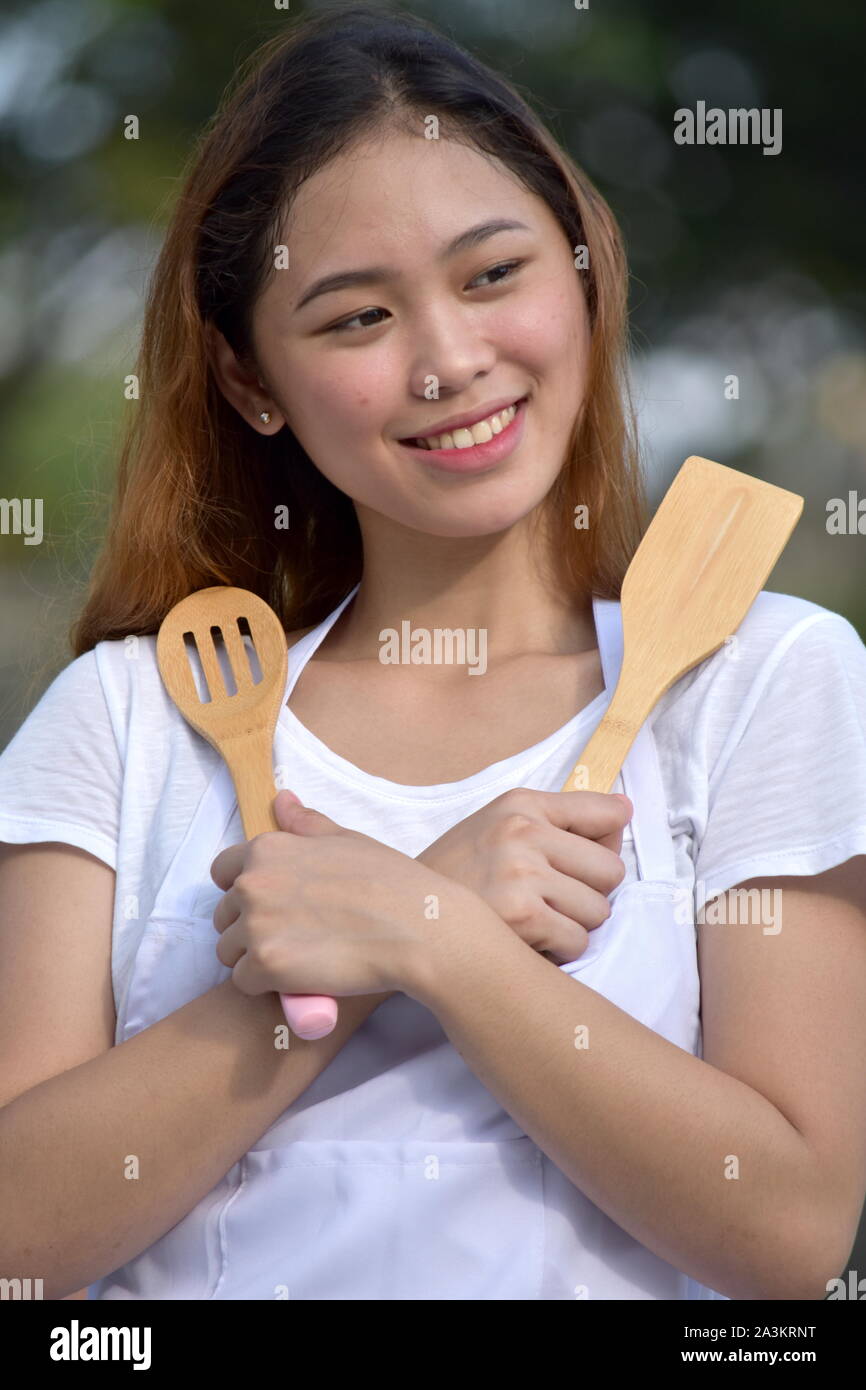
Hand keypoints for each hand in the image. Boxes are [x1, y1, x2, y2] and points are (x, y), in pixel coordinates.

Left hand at [209, 790, 471, 1000]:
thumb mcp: (345, 839)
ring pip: (229, 951)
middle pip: (224, 916)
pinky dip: (265, 987)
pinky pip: (243, 982)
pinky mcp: (265, 964)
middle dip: (250, 928)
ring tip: (297, 959)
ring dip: (255, 959)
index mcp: (267, 849)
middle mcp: (252, 883)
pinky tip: (298, 979)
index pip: (222, 872)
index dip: (245, 892)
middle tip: (295, 937)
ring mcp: (256, 924)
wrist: (416, 927)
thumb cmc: (388, 881)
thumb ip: (305, 824)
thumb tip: (281, 800)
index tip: (273, 907)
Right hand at [417, 787, 631, 964]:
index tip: (586, 859)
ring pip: (598, 911)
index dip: (606, 844)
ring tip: (535, 919)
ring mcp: (521, 874)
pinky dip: (559, 950)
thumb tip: (625, 811)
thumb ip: (560, 818)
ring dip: (573, 925)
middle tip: (553, 899)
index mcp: (521, 804)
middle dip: (591, 893)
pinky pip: (577, 941)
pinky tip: (527, 940)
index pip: (606, 813)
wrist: (407, 915)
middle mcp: (522, 832)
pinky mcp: (521, 918)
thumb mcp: (500, 825)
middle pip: (611, 871)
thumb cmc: (460, 873)